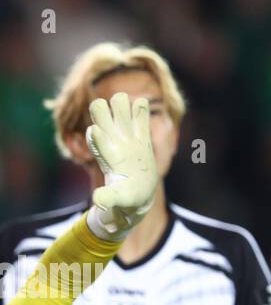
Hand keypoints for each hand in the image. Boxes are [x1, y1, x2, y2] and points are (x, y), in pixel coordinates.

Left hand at [86, 92, 157, 237]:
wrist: (138, 196)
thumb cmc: (125, 199)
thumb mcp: (118, 201)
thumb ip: (108, 199)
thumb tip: (98, 199)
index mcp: (106, 156)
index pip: (95, 134)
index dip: (97, 134)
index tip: (99, 136)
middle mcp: (112, 140)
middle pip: (99, 109)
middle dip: (103, 110)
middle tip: (115, 125)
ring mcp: (126, 134)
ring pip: (118, 104)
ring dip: (122, 104)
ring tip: (128, 118)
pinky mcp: (141, 134)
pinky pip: (140, 110)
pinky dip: (141, 107)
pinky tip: (141, 114)